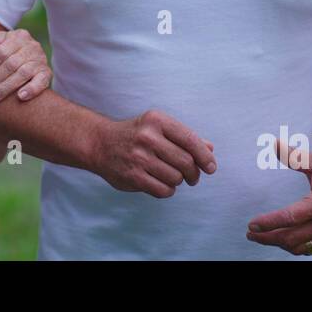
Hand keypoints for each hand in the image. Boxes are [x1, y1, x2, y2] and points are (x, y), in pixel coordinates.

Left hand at [0, 28, 52, 102]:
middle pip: (11, 64)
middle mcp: (32, 46)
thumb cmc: (9, 51)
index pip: (1, 52)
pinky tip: (20, 97)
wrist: (28, 58)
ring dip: (7, 86)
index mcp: (19, 36)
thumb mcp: (1, 43)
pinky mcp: (47, 73)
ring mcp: (41, 59)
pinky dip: (32, 89)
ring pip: (23, 73)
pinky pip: (41, 81)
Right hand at [89, 110, 215, 197]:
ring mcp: (139, 157)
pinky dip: (168, 190)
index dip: (205, 157)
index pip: (191, 140)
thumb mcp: (158, 127)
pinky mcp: (133, 176)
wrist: (100, 143)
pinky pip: (163, 190)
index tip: (211, 168)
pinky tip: (162, 183)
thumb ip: (184, 137)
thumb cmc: (136, 135)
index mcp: (157, 121)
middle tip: (192, 177)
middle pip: (186, 162)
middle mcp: (148, 137)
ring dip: (178, 181)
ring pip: (176, 178)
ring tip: (171, 176)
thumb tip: (210, 149)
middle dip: (194, 173)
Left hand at [245, 137, 311, 254]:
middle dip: (268, 237)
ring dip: (280, 244)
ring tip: (263, 236)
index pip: (290, 218)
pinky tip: (284, 240)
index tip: (252, 224)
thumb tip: (274, 143)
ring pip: (301, 247)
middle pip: (292, 237)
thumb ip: (294, 156)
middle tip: (251, 233)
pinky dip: (296, 246)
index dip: (269, 222)